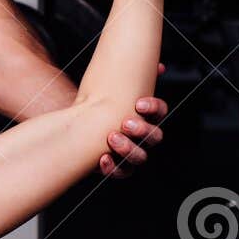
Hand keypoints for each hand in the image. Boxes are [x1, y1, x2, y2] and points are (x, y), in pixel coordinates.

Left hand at [98, 64, 166, 179]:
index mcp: (147, 116)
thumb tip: (156, 66)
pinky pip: (121, 171)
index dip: (153, 108)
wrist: (79, 124)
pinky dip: (113, 167)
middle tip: (125, 122)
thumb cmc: (100, 105)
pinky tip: (103, 158)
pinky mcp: (117, 166)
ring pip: (140, 156)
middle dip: (142, 130)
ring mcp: (132, 152)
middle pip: (154, 137)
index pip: (160, 111)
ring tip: (112, 138)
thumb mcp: (111, 87)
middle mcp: (143, 136)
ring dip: (128, 148)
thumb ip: (129, 75)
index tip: (138, 103)